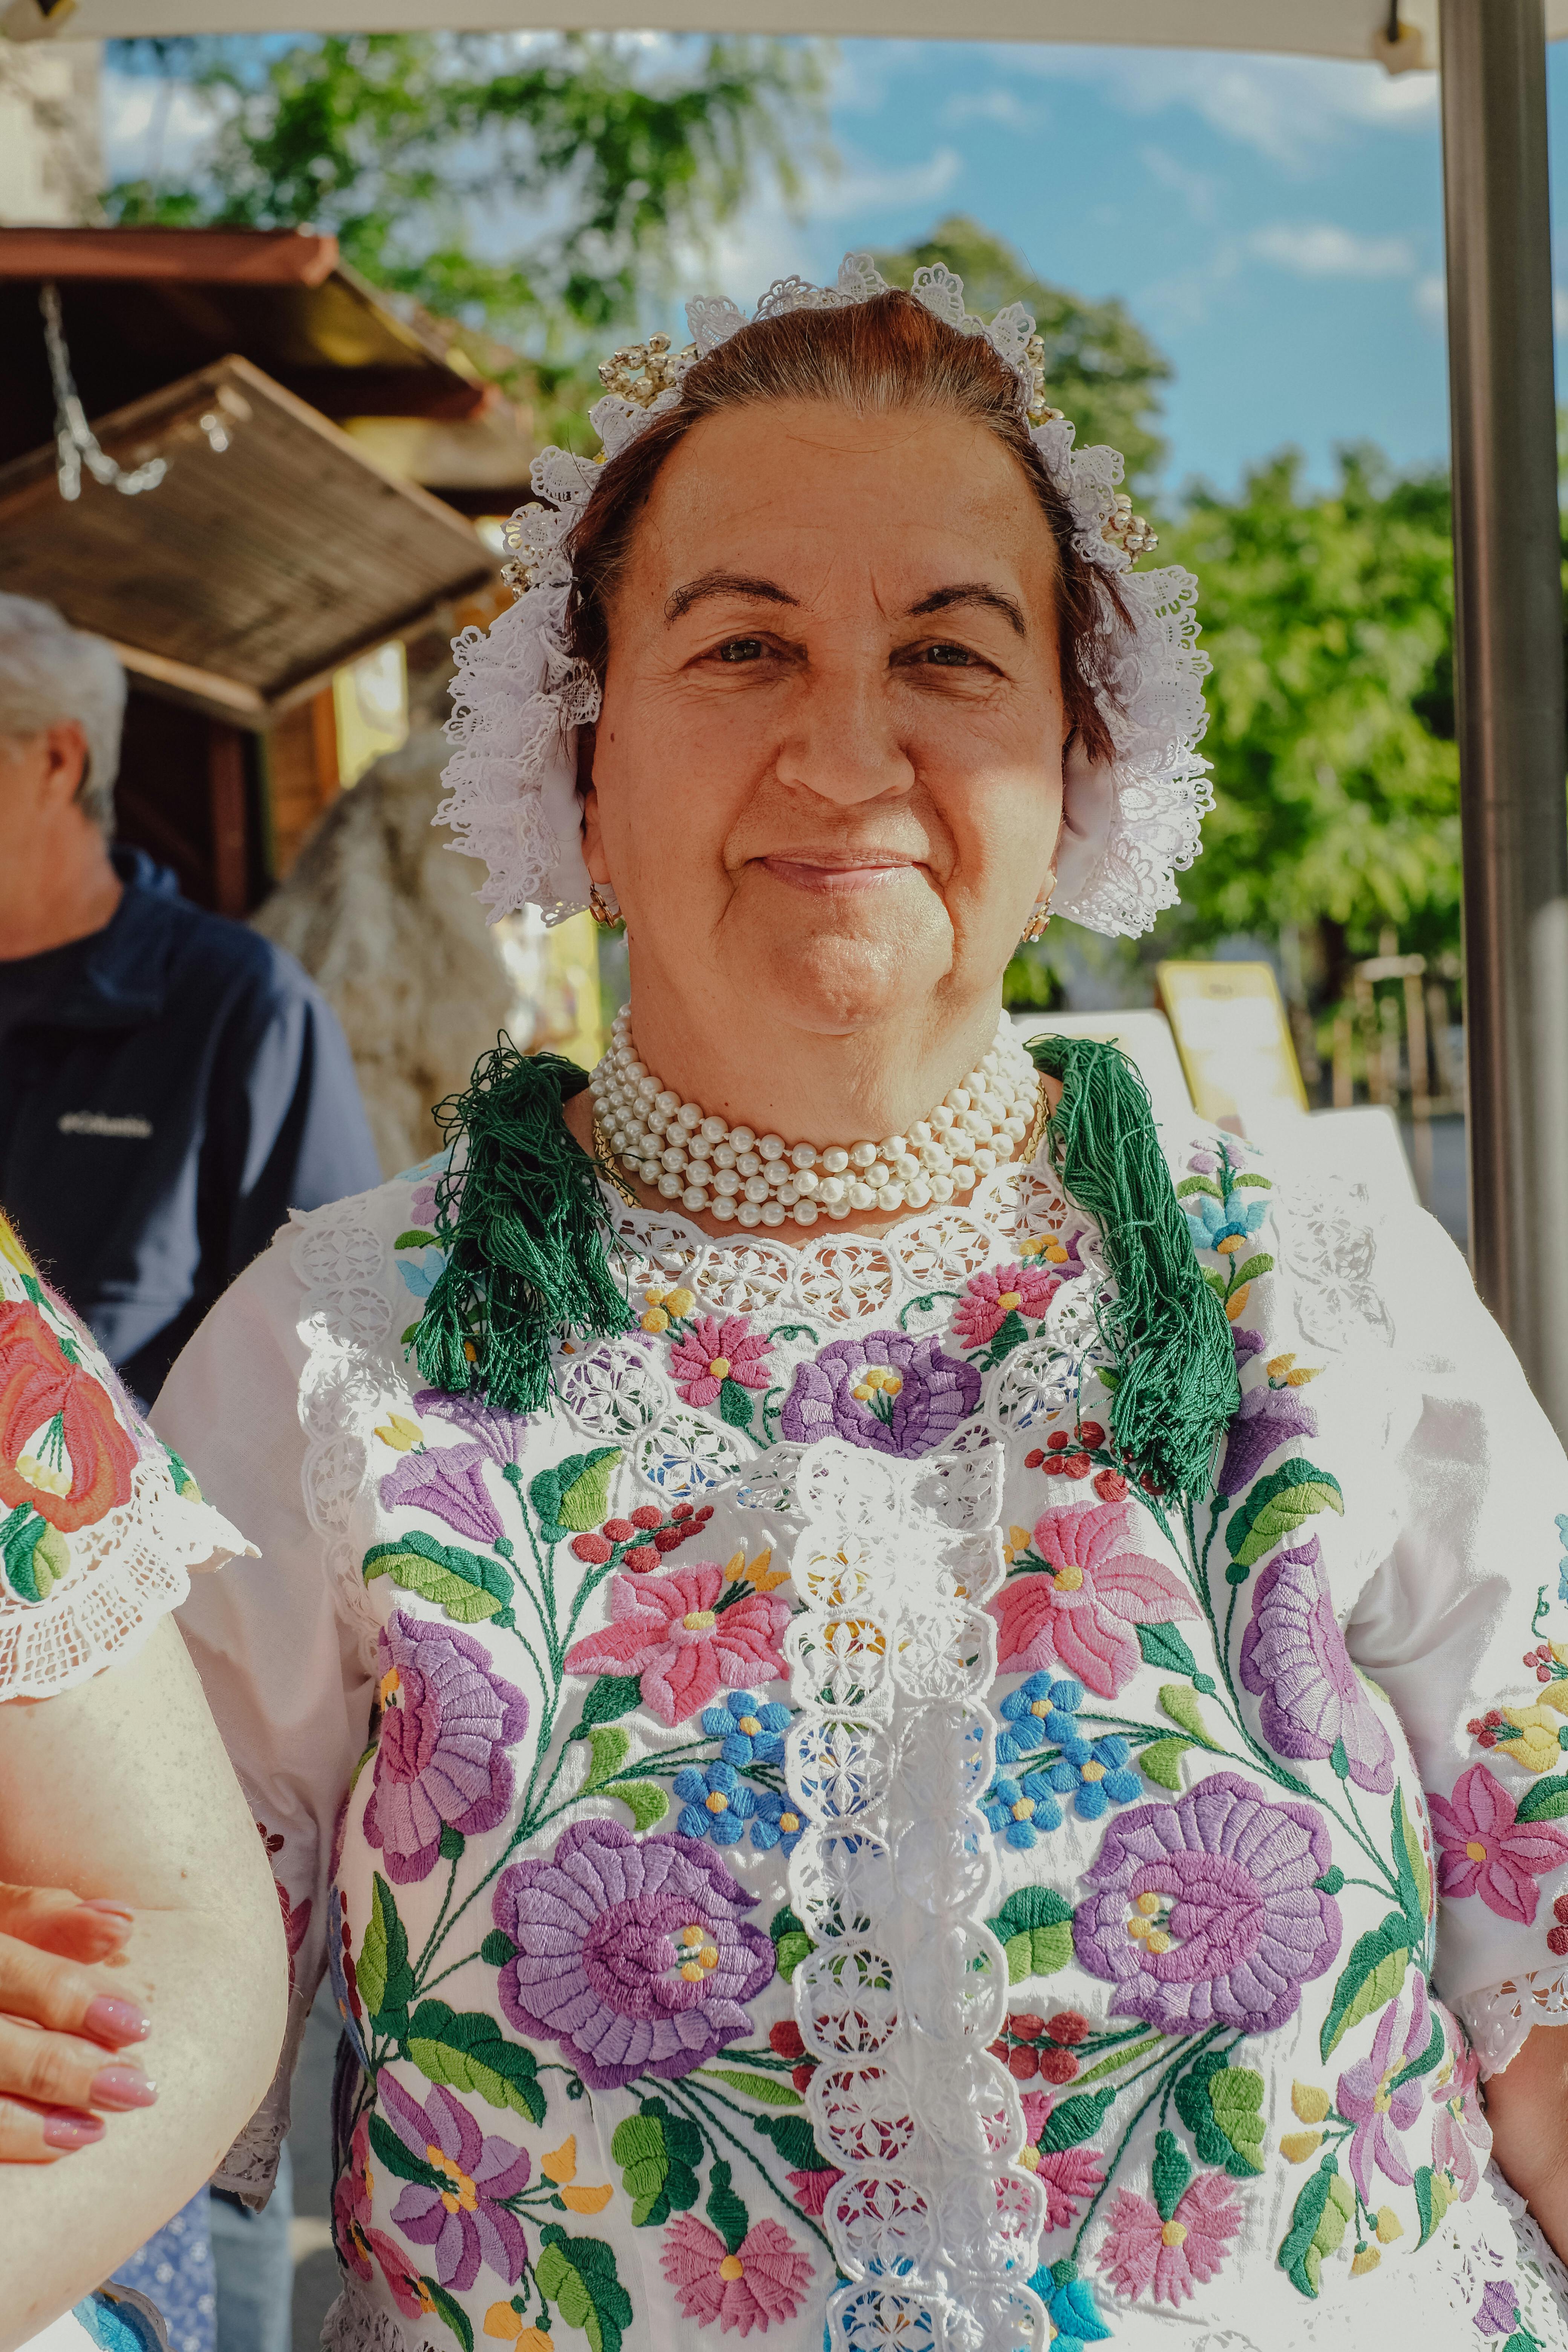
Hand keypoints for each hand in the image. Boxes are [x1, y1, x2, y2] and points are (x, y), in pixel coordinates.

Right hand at [0, 1883, 155, 2161]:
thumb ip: (39, 1915)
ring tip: (92, 2132)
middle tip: (135, 2090)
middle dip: (61, 2070)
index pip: (5, 1969)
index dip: (70, 1999)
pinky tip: (49, 2147)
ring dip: (29, 2123)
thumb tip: (121, 1925)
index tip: (139, 2025)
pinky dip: (5, 2144)